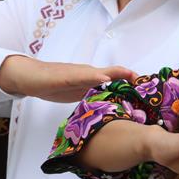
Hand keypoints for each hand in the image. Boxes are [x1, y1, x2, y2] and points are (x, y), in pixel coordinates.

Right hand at [0, 55, 136, 101]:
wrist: (30, 77)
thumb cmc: (54, 84)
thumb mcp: (78, 92)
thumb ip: (93, 95)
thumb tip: (108, 106)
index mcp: (92, 78)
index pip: (116, 78)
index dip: (131, 81)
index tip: (148, 87)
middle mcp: (88, 73)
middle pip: (113, 72)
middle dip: (129, 76)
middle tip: (146, 80)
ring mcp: (77, 74)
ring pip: (100, 73)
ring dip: (116, 74)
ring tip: (132, 76)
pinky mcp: (65, 77)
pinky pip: (81, 76)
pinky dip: (93, 77)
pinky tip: (103, 78)